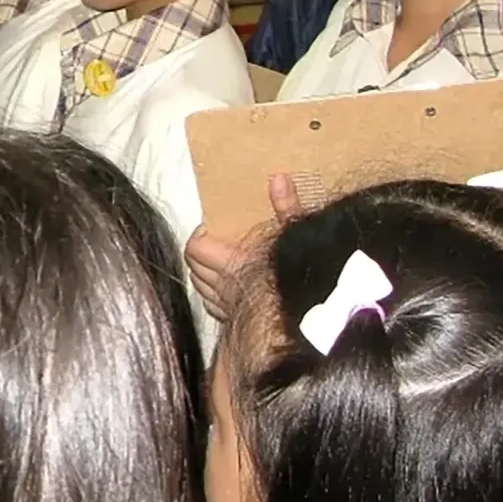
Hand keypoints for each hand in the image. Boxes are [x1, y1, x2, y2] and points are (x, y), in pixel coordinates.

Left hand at [185, 174, 308, 319]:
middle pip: (194, 268)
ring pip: (201, 289)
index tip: (211, 229)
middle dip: (200, 255)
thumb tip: (278, 178)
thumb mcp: (295, 236)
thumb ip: (286, 207)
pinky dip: (215, 296)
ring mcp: (228, 307)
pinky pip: (213, 307)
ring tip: (220, 264)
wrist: (308, 323)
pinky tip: (229, 290)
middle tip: (215, 243)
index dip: (198, 237)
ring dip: (204, 275)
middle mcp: (223, 286)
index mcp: (231, 262)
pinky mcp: (236, 323)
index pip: (195, 248)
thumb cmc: (298, 277)